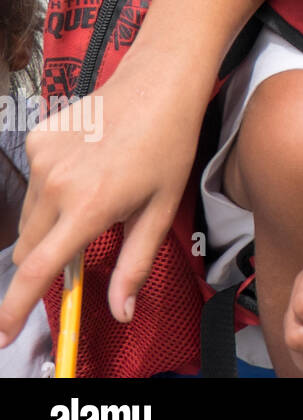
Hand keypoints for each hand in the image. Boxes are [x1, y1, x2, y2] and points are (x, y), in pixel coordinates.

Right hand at [0, 56, 207, 345]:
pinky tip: (88, 163)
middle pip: (29, 248)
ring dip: (52, 221)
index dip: (14, 308)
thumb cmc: (168, 146)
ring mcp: (42, 159)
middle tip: (82, 242)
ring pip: (31, 216)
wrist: (159, 84)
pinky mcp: (37, 138)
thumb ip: (135, 264)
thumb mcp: (161, 209)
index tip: (3, 334)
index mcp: (88, 208)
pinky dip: (53, 186)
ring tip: (97, 191)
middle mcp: (56, 186)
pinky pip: (35, 180)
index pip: (37, 270)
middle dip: (46, 259)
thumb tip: (120, 311)